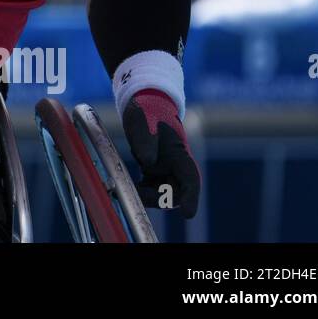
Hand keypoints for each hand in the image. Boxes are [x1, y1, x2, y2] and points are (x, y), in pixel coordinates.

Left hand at [121, 89, 200, 217]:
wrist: (143, 104)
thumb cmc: (147, 111)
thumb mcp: (143, 123)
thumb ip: (146, 141)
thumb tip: (147, 162)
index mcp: (179, 154)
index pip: (191, 179)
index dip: (191, 198)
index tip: (187, 214)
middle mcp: (174, 165)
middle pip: (175, 192)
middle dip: (160, 199)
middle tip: (138, 194)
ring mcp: (164, 168)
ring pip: (162, 193)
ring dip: (148, 196)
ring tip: (128, 189)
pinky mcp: (152, 170)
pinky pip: (149, 187)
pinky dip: (139, 190)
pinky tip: (127, 185)